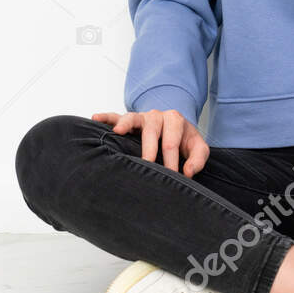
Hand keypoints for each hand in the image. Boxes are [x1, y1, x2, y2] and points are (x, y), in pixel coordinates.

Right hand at [91, 109, 209, 177]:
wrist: (176, 126)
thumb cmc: (184, 140)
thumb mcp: (197, 148)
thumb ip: (198, 159)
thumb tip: (187, 172)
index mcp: (175, 121)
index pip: (171, 143)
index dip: (170, 161)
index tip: (170, 176)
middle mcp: (157, 116)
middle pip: (152, 131)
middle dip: (149, 149)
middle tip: (146, 163)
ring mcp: (141, 117)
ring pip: (132, 119)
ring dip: (125, 124)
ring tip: (118, 131)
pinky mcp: (128, 120)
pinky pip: (115, 116)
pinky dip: (106, 117)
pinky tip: (96, 119)